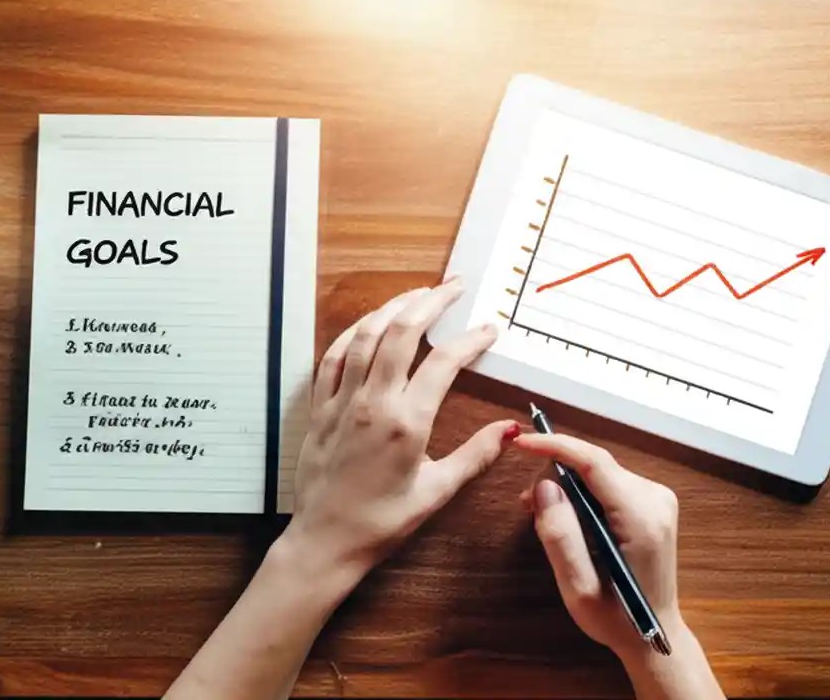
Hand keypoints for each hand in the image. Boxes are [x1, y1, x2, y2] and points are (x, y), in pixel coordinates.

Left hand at [282, 278, 518, 579]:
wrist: (325, 541)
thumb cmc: (381, 523)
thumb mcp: (437, 492)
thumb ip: (475, 456)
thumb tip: (509, 430)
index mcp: (406, 423)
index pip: (444, 363)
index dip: (470, 340)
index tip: (488, 329)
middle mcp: (372, 403)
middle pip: (402, 333)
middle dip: (431, 302)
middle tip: (454, 287)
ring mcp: (342, 401)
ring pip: (366, 335)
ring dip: (393, 307)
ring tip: (417, 294)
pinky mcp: (320, 407)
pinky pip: (334, 355)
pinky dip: (354, 331)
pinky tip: (370, 323)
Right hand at [515, 434, 681, 657]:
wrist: (653, 635)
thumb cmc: (615, 619)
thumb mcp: (578, 588)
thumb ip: (560, 536)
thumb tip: (544, 487)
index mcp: (641, 519)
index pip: (595, 463)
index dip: (556, 446)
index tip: (521, 442)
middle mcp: (656, 500)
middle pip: (594, 465)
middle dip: (556, 473)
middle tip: (526, 505)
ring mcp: (658, 499)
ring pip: (598, 472)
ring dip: (567, 486)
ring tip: (543, 517)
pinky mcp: (653, 502)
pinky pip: (607, 483)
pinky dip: (582, 493)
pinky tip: (568, 518)